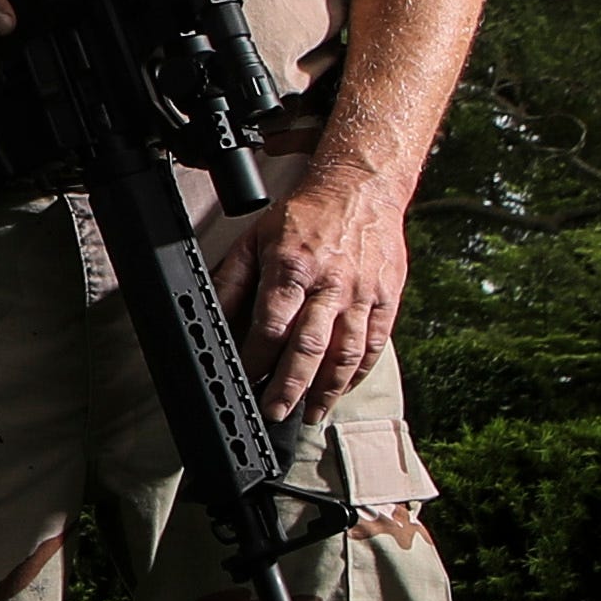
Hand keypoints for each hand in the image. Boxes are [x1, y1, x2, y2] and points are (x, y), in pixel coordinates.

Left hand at [220, 169, 411, 420]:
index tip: (245, 378)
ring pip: (346, 352)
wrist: (362, 188)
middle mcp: (330, 284)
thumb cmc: (306, 215)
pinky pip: (374, 343)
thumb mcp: (255, 239)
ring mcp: (362, 293)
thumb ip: (233, 280)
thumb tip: (212, 316)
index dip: (256, 357)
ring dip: (327, 389)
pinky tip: (342, 389)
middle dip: (290, 385)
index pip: (272, 324)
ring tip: (311, 413)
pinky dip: (358, 372)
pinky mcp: (387, 298)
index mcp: (293, 267)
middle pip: (309, 345)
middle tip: (276, 411)